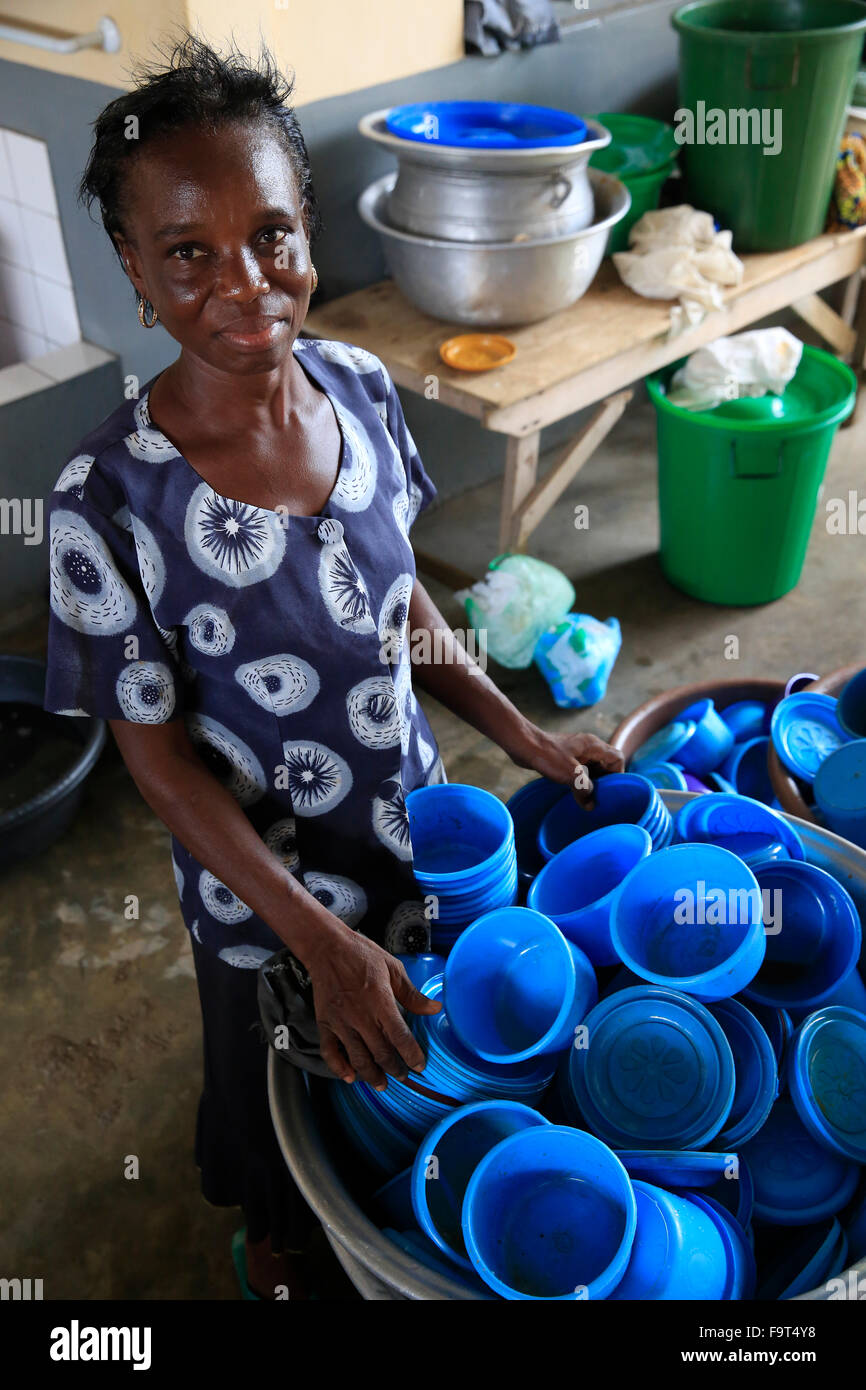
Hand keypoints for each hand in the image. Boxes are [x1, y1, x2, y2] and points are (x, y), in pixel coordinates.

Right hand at [306, 926, 440, 1089]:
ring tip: (381, 1084)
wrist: (328, 948)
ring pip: (358, 1058)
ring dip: (371, 1075)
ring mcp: (341, 1022)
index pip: (400, 1037)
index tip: (419, 1066)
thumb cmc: (362, 955)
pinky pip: (330, 1052)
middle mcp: (361, 1017)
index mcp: (381, 1002)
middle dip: (395, 1069)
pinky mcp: (325, 1024)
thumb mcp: (393, 968)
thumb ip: (412, 994)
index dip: (412, 1055)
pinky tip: (349, 1076)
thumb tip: (435, 1008)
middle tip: (403, 1076)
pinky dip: (339, 1067)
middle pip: (381, 1053)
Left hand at [510, 726, 623, 808]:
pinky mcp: (564, 757)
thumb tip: (591, 805)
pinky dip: (580, 781)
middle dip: (604, 781)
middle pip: (605, 764)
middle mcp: (587, 747)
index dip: (617, 774)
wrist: (523, 745)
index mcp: (593, 746)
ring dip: (591, 782)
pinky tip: (574, 793)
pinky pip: (579, 770)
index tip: (611, 790)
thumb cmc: (548, 756)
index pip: (617, 758)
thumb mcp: (571, 775)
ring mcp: (576, 752)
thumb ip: (585, 790)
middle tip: (600, 797)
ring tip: (587, 798)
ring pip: (592, 768)